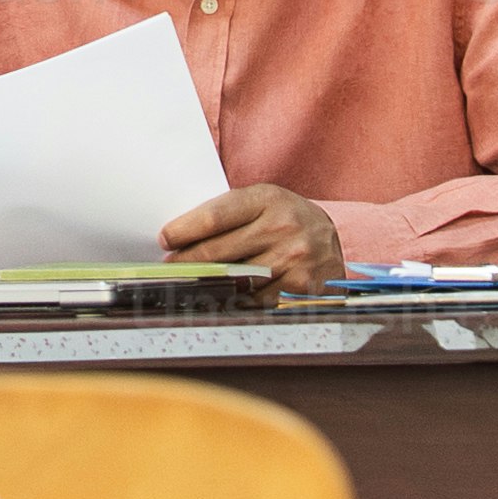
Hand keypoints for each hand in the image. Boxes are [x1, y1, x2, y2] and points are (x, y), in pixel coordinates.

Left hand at [159, 183, 348, 291]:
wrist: (332, 242)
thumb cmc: (286, 220)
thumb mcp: (263, 203)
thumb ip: (229, 215)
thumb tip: (179, 236)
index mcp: (267, 199)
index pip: (215, 216)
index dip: (184, 230)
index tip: (165, 239)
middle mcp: (282, 226)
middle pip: (219, 251)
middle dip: (187, 261)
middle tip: (171, 265)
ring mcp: (293, 258)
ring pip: (234, 279)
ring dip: (209, 283)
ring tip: (192, 282)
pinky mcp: (299, 286)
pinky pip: (255, 299)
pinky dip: (237, 299)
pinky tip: (226, 295)